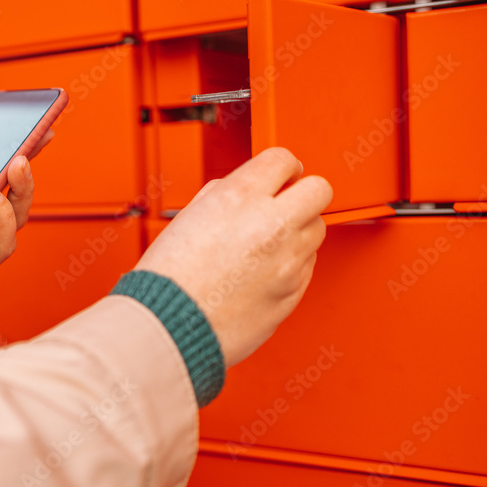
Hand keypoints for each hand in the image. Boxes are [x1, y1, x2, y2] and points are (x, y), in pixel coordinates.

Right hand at [135, 147, 332, 367]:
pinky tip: (261, 271)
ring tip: (265, 246)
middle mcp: (270, 224)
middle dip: (304, 193)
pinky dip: (292, 263)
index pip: (283, 159)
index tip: (282, 175)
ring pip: (317, 229)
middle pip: (318, 189)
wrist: (167, 327)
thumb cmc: (168, 279)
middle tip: (288, 203)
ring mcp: (287, 260)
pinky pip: (307, 265)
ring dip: (297, 231)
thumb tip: (248, 190)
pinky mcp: (293, 291)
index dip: (283, 167)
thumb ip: (224, 196)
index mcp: (238, 197)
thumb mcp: (188, 218)